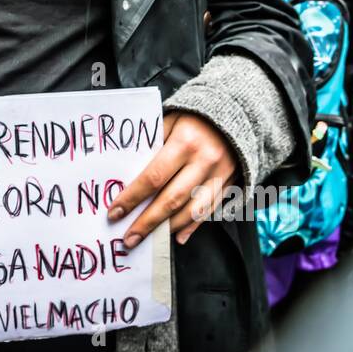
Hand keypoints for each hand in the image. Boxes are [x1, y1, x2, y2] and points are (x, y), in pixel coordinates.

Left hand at [107, 112, 238, 247]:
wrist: (237, 112)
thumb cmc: (195, 116)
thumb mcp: (170, 121)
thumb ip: (153, 145)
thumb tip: (130, 174)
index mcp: (185, 142)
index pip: (153, 177)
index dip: (133, 198)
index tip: (115, 212)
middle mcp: (204, 161)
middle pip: (171, 199)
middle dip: (147, 222)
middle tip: (129, 238)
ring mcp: (219, 175)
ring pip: (192, 211)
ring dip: (168, 228)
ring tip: (148, 240)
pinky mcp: (230, 184)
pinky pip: (209, 210)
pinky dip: (192, 226)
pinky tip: (177, 237)